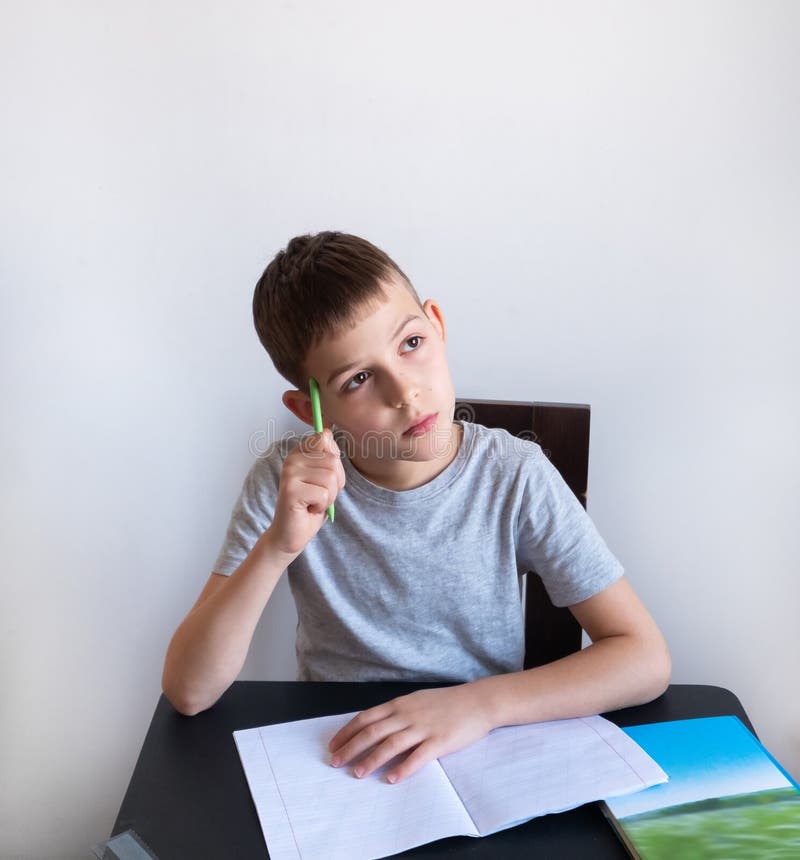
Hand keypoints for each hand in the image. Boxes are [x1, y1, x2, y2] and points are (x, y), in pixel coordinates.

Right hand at [267, 429, 344, 556]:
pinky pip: (324, 494)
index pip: (326, 438)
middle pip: (333, 461)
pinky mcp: (290, 490)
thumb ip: (329, 456)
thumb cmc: (311, 505)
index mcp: (300, 452)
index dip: (334, 463)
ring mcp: (289, 473)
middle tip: (319, 495)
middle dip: (335, 484)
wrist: (292, 534)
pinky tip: (308, 509)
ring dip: (329, 496)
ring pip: (331, 478)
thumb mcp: (326, 477)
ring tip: (313, 502)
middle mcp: (292, 459)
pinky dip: (322, 506)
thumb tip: (327, 432)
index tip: (323, 478)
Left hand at [328, 684, 493, 783]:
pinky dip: (403, 768)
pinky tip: (392, 779)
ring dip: (372, 760)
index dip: (348, 732)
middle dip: (352, 748)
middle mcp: (408, 714)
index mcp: (400, 704)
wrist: (477, 701)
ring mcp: (423, 727)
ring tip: (358, 773)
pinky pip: (418, 757)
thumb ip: (397, 713)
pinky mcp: (440, 741)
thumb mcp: (417, 701)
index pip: (366, 718)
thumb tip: (374, 726)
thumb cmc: (446, 703)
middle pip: (373, 732)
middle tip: (336, 762)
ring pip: (391, 744)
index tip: (333, 745)